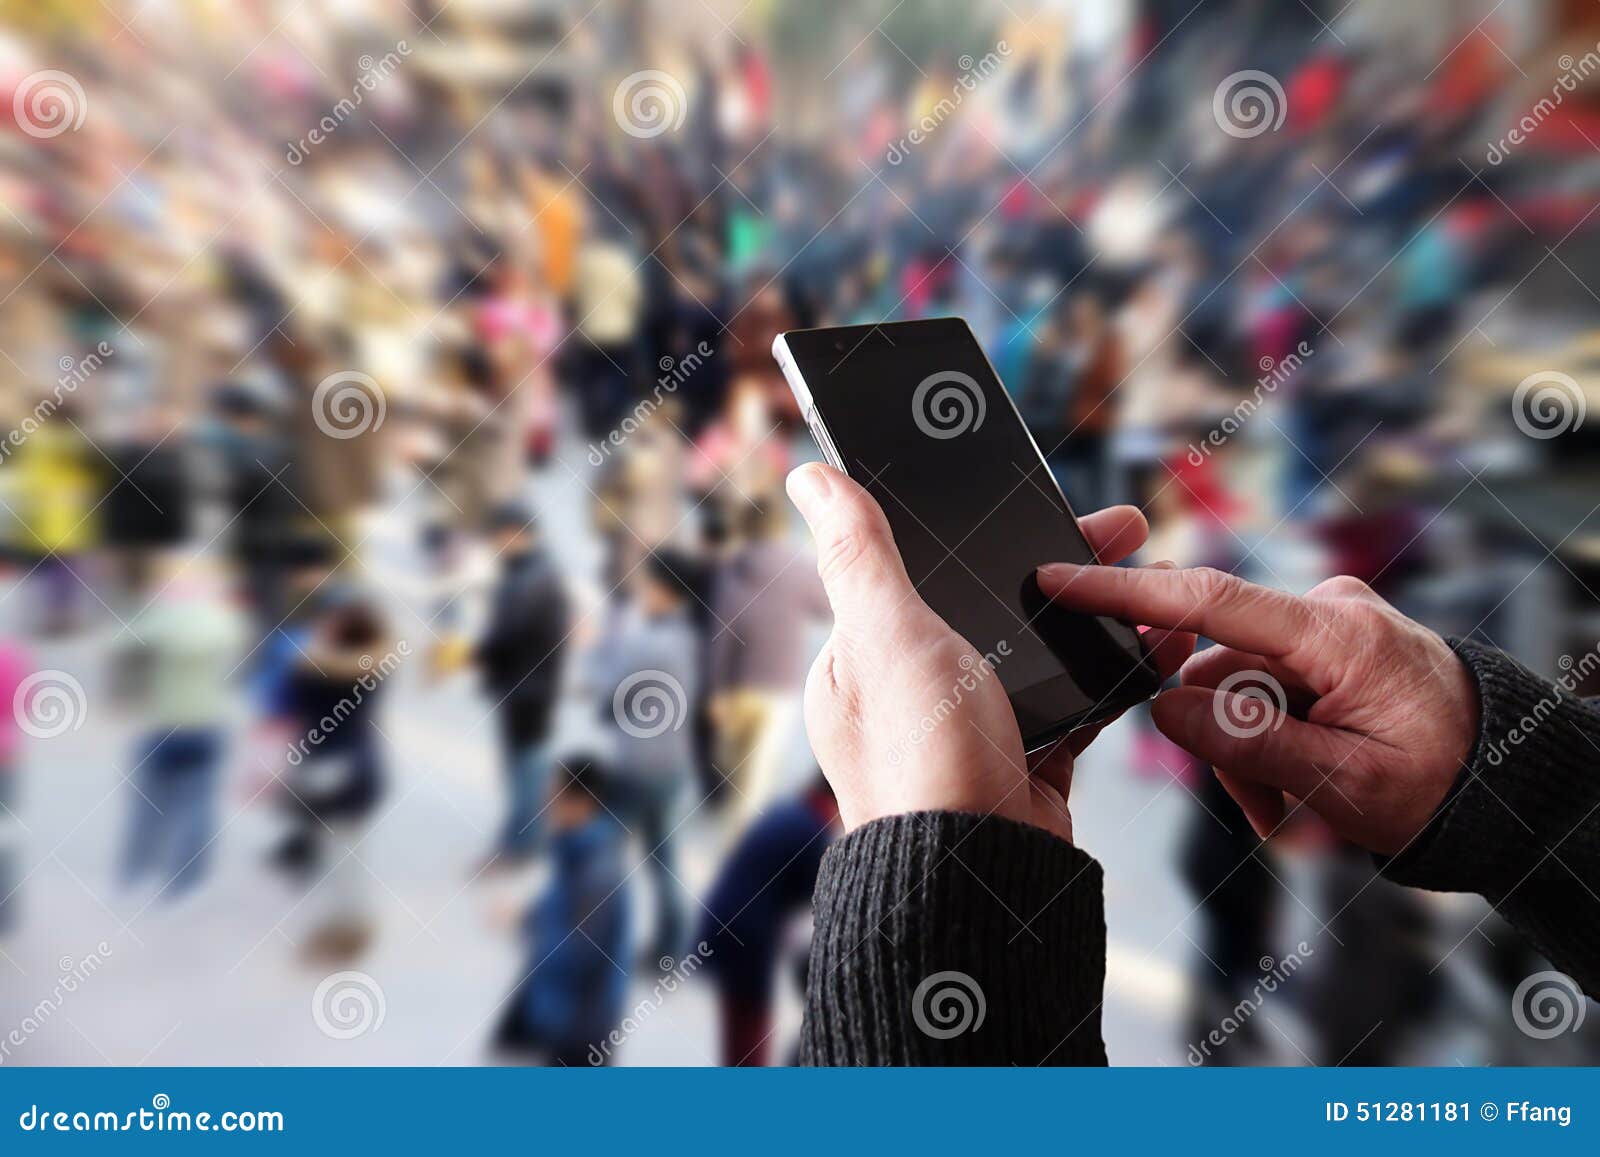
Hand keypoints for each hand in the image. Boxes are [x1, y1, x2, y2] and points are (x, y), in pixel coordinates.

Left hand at [785, 463, 1193, 841]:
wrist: (982, 878)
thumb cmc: (922, 762)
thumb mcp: (887, 636)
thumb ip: (858, 555)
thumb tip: (809, 477)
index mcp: (858, 661)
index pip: (913, 571)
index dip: (972, 529)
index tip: (1031, 495)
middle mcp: (909, 695)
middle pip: (987, 603)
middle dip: (1058, 564)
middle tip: (1120, 529)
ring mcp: (969, 729)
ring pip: (1037, 648)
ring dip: (1095, 611)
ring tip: (1151, 578)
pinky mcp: (1024, 762)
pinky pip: (1074, 702)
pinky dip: (1113, 671)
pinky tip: (1152, 643)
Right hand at [1036, 564, 1478, 854]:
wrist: (1505, 786)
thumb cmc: (1444, 788)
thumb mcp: (1347, 787)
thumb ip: (1249, 743)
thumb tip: (1163, 706)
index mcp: (1338, 635)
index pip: (1209, 600)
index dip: (1125, 591)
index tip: (1060, 577)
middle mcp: (1330, 613)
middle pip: (1216, 666)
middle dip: (1221, 736)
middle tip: (1264, 803)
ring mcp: (1329, 626)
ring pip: (1233, 685)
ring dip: (1244, 749)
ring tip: (1291, 806)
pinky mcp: (1327, 645)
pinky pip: (1261, 685)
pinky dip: (1263, 736)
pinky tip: (1295, 780)